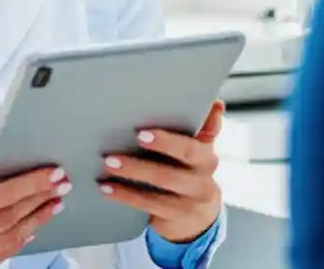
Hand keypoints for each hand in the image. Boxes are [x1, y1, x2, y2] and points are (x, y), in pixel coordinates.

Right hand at [0, 142, 70, 268]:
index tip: (53, 173)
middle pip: (14, 217)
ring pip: (13, 238)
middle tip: (62, 185)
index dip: (32, 183)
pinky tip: (31, 229)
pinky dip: (19, 242)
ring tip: (54, 205)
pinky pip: (1, 256)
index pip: (5, 195)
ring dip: (37, 220)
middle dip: (41, 198)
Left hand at [99, 100, 224, 242]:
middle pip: (171, 174)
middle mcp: (201, 183)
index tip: (141, 133)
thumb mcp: (200, 151)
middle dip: (140, 166)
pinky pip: (147, 206)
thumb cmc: (192, 172)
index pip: (190, 149)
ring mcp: (188, 205)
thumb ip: (205, 128)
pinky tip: (107, 188)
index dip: (167, 142)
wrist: (198, 216)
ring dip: (130, 178)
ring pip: (157, 192)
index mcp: (206, 160)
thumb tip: (216, 103)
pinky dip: (125, 196)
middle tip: (113, 154)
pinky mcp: (173, 220)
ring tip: (108, 166)